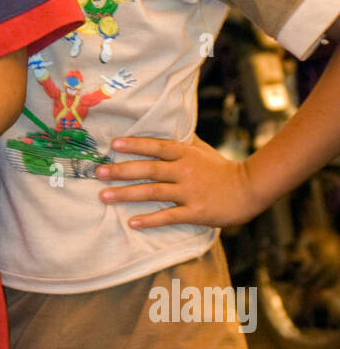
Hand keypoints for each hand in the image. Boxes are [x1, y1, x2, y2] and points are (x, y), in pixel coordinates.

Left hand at [95, 135, 260, 228]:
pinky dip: (149, 220)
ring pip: (153, 192)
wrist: (250, 189)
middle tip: (98, 173)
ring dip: (126, 194)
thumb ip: (182, 142)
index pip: (156, 147)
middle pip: (149, 169)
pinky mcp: (196, 212)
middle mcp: (185, 171)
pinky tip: (132, 222)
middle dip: (121, 171)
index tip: (113, 145)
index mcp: (186, 154)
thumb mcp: (202, 150)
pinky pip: (168, 216)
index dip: (135, 145)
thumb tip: (167, 125)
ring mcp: (190, 192)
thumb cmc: (223, 168)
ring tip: (104, 196)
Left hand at [99, 67, 136, 96]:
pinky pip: (128, 85)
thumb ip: (105, 78)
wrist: (112, 85)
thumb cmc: (110, 82)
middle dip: (128, 74)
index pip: (120, 72)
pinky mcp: (124, 85)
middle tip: (130, 73)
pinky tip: (134, 85)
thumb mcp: (107, 80)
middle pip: (125, 75)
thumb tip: (101, 76)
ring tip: (136, 79)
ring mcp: (124, 81)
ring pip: (128, 80)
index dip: (122, 70)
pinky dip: (131, 85)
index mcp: (117, 75)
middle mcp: (121, 78)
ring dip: (132, 80)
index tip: (124, 68)